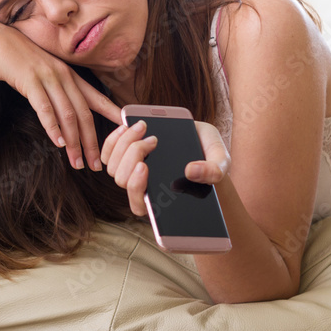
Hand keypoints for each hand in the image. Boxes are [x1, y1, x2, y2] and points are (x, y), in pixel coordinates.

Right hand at [0, 20, 121, 170]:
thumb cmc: (20, 60)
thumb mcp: (46, 72)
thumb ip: (59, 89)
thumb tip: (69, 113)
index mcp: (70, 75)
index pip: (97, 97)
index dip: (112, 114)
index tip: (127, 130)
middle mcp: (64, 76)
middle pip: (84, 113)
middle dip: (92, 142)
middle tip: (96, 164)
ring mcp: (48, 78)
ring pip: (67, 115)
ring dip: (73, 142)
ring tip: (77, 162)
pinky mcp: (30, 82)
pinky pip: (45, 108)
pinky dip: (53, 127)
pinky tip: (57, 143)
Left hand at [101, 119, 230, 216]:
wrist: (201, 143)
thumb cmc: (210, 159)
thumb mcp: (220, 163)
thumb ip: (213, 171)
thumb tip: (191, 171)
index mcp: (162, 199)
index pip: (138, 205)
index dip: (136, 188)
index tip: (144, 168)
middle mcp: (143, 188)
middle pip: (122, 179)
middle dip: (133, 156)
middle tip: (153, 140)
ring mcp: (131, 172)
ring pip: (113, 165)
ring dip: (124, 143)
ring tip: (144, 127)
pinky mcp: (125, 156)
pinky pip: (109, 151)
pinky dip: (115, 138)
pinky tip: (128, 125)